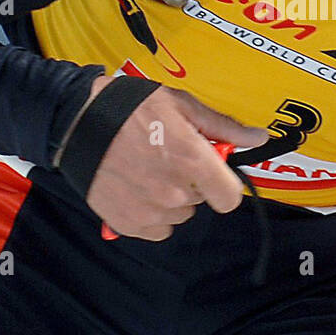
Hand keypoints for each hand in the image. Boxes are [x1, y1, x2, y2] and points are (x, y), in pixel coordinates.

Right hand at [84, 76, 267, 240]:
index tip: (212, 171)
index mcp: (192, 160)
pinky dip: (150, 212)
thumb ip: (223, 128)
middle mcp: (174, 192)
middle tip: (168, 157)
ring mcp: (150, 211)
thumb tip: (258, 138)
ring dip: (170, 197)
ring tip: (147, 169)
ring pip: (179, 214)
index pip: (230, 198)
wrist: (77, 121)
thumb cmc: (130, 108)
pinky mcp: (128, 224)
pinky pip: (156, 228)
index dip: (224, 184)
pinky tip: (136, 186)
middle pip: (202, 200)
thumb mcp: (181, 106)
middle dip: (192, 181)